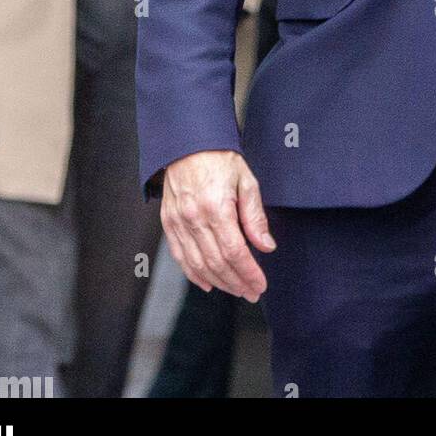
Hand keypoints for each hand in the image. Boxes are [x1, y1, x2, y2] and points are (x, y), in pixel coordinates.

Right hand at [160, 149, 274, 300]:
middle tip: (252, 292)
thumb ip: (255, 216)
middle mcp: (194, 218)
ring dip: (219, 282)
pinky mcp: (168, 223)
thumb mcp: (246, 181)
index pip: (234, 251)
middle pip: (216, 263)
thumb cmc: (220, 159)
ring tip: (236, 289)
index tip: (260, 284)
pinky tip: (208, 283)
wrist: (188, 143)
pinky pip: (180, 256)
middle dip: (237, 282)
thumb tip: (266, 246)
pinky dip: (194, 274)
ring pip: (198, 264)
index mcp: (216, 207)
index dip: (248, 272)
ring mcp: (178, 222)